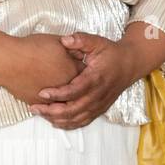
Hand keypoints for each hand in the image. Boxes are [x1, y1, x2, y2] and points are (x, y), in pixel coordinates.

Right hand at [1, 32, 82, 105]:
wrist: (9, 61)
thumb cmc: (31, 49)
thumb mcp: (57, 42)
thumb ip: (72, 48)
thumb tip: (79, 53)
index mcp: (72, 71)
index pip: (85, 72)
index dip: (82, 68)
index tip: (80, 66)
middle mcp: (65, 88)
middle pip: (76, 90)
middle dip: (75, 84)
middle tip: (71, 78)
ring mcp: (51, 98)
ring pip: (62, 100)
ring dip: (63, 96)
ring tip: (62, 90)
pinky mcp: (38, 103)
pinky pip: (47, 105)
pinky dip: (49, 101)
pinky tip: (48, 96)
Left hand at [29, 31, 145, 128]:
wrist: (130, 65)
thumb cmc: (111, 53)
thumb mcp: (98, 42)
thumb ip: (81, 40)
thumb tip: (64, 40)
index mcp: (96, 78)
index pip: (75, 91)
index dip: (58, 94)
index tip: (41, 93)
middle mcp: (98, 95)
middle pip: (73, 110)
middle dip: (52, 111)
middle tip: (34, 107)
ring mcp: (99, 105)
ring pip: (76, 119)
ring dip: (56, 119)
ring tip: (39, 113)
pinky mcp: (99, 111)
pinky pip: (82, 122)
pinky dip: (67, 124)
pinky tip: (53, 121)